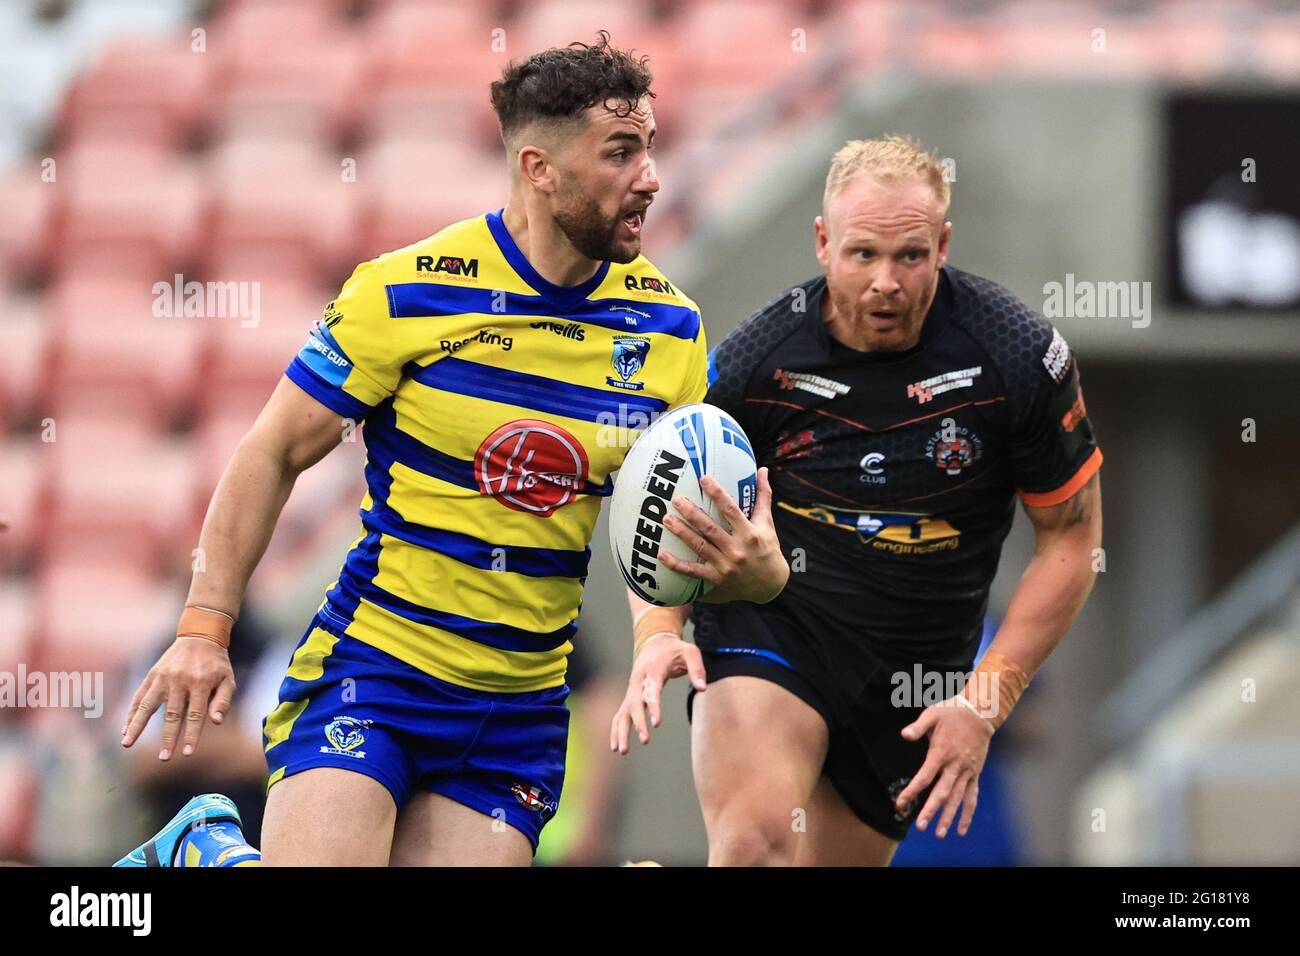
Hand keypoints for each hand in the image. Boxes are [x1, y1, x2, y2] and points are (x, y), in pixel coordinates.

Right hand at [121, 637, 236, 759]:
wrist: (200, 636)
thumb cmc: (217, 664)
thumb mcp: (228, 679)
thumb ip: (224, 701)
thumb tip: (216, 722)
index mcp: (201, 683)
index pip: (196, 715)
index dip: (192, 735)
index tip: (188, 754)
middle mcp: (180, 681)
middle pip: (172, 714)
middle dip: (168, 738)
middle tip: (165, 758)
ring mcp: (163, 678)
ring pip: (147, 705)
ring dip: (136, 726)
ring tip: (126, 744)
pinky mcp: (152, 675)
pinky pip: (139, 696)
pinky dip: (131, 712)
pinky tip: (124, 729)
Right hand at [610, 636, 706, 753]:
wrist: (654, 643)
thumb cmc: (674, 650)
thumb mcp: (690, 652)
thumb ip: (697, 669)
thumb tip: (702, 688)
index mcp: (652, 670)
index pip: (651, 690)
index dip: (653, 706)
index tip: (656, 723)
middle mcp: (638, 681)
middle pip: (634, 703)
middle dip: (638, 722)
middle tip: (645, 740)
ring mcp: (632, 690)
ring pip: (623, 712)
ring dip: (621, 731)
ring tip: (622, 751)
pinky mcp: (630, 698)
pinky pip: (620, 715)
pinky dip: (616, 730)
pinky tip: (616, 747)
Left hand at [660, 466, 788, 603]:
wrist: (770, 585)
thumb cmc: (767, 548)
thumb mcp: (767, 523)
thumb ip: (763, 496)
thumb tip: (762, 469)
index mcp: (749, 533)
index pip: (731, 510)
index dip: (717, 494)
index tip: (703, 479)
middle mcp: (737, 549)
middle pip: (710, 528)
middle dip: (691, 513)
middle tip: (676, 499)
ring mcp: (725, 565)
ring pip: (699, 546)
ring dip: (681, 532)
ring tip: (666, 519)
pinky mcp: (716, 578)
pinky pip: (692, 571)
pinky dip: (676, 564)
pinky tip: (661, 554)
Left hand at [894, 697, 993, 837]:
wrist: (979, 713)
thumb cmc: (952, 713)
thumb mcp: (932, 714)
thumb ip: (918, 727)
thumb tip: (904, 735)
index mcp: (941, 753)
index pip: (924, 777)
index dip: (912, 791)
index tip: (901, 803)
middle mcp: (955, 766)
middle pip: (941, 793)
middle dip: (931, 811)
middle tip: (920, 826)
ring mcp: (967, 772)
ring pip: (957, 799)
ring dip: (949, 817)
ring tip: (940, 834)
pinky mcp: (974, 774)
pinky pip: (972, 797)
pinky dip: (968, 814)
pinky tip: (962, 829)